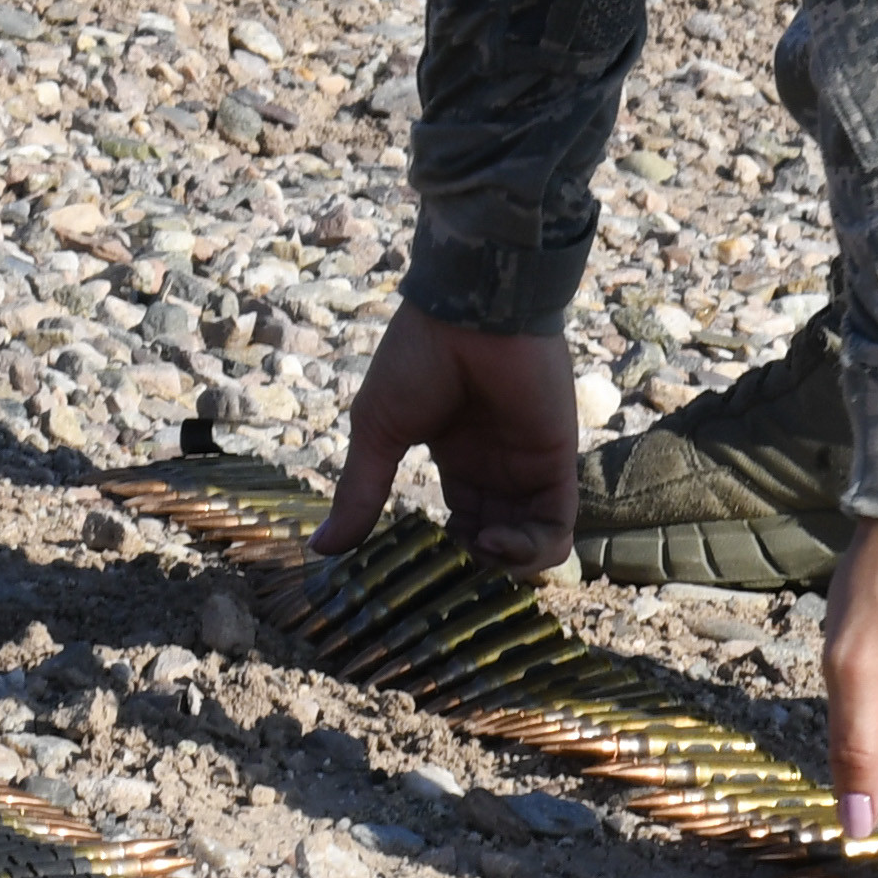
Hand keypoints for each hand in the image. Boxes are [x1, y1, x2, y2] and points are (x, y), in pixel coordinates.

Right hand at [321, 307, 586, 568]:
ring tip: (481, 548)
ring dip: (507, 563)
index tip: (422, 561)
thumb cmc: (420, 360)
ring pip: (533, 541)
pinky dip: (532, 549)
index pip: (461, 522)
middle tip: (453, 562)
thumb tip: (319, 548)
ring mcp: (528, 466)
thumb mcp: (377, 430)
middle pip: (496, 537)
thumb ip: (359, 490)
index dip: (447, 551)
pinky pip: (558, 526)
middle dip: (476, 563)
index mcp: (456, 458)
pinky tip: (496, 540)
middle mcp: (496, 467)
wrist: (471, 313)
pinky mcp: (557, 463)